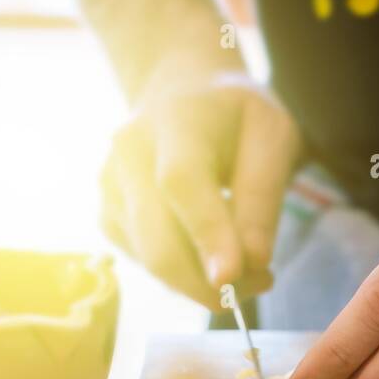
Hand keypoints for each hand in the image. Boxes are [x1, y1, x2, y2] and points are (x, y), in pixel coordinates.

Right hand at [99, 70, 301, 308]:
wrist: (181, 94)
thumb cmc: (235, 118)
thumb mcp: (271, 137)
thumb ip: (263, 196)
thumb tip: (252, 261)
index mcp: (175, 120)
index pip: (181, 182)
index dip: (206, 233)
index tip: (231, 277)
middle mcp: (128, 153)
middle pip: (158, 240)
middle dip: (209, 283)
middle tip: (262, 283)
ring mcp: (110, 188)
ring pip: (152, 262)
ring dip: (203, 282)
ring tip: (247, 264)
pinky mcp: (107, 218)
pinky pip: (148, 264)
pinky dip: (184, 273)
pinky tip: (207, 246)